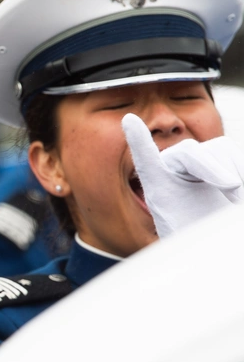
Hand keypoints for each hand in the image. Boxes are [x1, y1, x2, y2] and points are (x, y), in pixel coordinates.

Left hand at [122, 113, 243, 237]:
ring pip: (221, 149)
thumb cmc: (194, 237)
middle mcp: (175, 169)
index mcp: (158, 185)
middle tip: (231, 186)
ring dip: (234, 169)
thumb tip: (178, 177)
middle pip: (193, 152)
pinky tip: (236, 197)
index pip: (146, 160)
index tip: (129, 121)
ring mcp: (200, 165)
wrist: (209, 240)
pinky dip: (241, 168)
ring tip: (236, 200)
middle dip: (213, 168)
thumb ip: (189, 227)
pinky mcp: (222, 165)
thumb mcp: (185, 237)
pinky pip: (236, 155)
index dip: (138, 141)